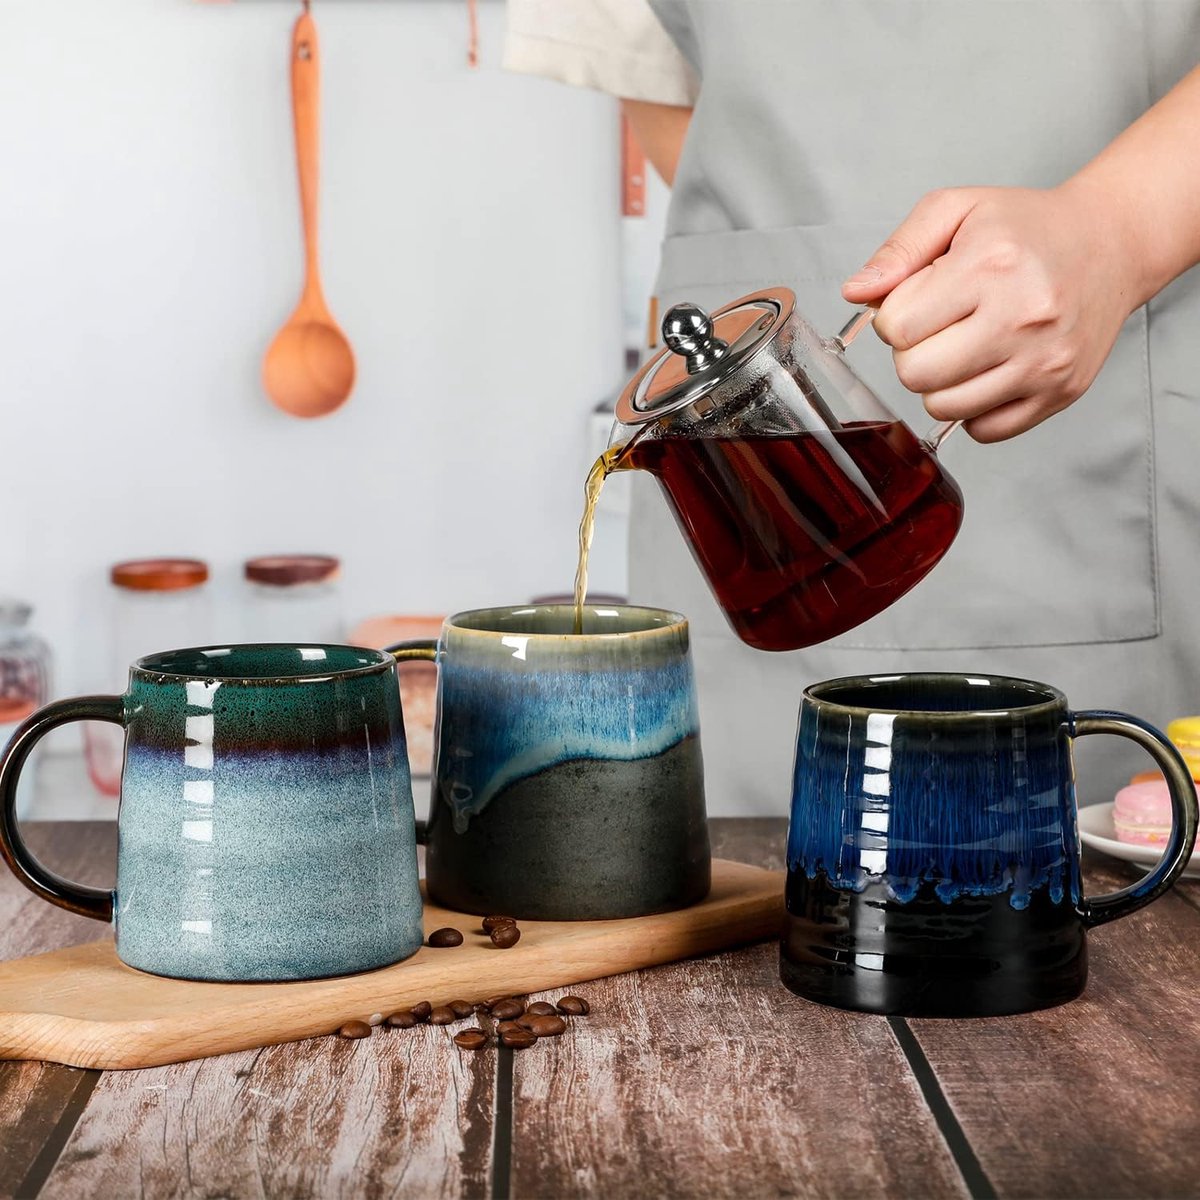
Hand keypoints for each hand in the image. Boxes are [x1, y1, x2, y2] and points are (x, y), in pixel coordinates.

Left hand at [841, 185, 1140, 441]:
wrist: (1111, 242)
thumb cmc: (1028, 227)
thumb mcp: (957, 210)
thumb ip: (898, 250)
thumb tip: (855, 292)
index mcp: (990, 266)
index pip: (895, 327)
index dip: (895, 315)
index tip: (922, 299)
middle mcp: (1022, 317)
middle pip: (915, 373)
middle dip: (913, 352)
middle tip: (941, 326)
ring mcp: (1043, 361)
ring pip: (944, 407)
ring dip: (941, 383)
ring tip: (966, 346)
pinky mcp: (1059, 392)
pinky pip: (984, 430)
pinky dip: (974, 408)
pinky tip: (989, 369)